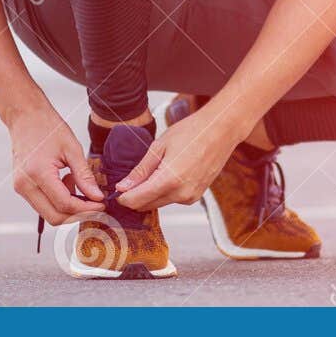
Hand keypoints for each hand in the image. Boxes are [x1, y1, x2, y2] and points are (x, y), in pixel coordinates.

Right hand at [6, 102, 105, 224]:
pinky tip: (66, 182)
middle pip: (54, 217)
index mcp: (37, 173)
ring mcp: (20, 187)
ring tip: (76, 183)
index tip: (101, 205)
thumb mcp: (72, 148)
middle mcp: (25, 184)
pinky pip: (43, 204)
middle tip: (95, 204)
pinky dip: (58, 200)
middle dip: (78, 214)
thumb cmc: (47, 126)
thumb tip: (96, 197)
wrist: (25, 116)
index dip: (86, 209)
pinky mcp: (21, 187)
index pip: (64, 204)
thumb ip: (84, 176)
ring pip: (48, 213)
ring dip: (68, 207)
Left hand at [113, 99, 245, 210]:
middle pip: (147, 205)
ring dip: (149, 193)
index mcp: (169, 180)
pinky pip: (172, 199)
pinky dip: (164, 191)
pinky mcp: (196, 196)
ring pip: (160, 203)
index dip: (122, 198)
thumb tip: (122, 187)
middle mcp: (181, 194)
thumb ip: (141, 170)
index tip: (115, 191)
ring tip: (151, 171)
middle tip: (128, 181)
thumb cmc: (191, 132)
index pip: (137, 200)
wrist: (220, 131)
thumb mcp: (159, 146)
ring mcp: (191, 197)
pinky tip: (165, 173)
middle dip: (134, 196)